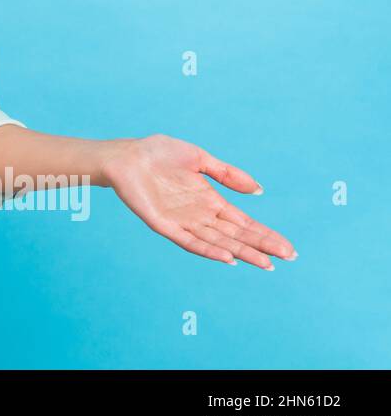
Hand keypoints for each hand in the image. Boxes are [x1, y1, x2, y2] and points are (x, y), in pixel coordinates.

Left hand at [101, 134, 296, 268]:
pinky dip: (208, 250)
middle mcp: (200, 214)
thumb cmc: (158, 153)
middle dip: (262, 246)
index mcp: (210, 200)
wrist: (126, 154)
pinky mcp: (163, 224)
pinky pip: (189, 241)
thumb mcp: (199, 158)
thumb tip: (260, 190)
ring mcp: (182, 221)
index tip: (289, 247)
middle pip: (236, 235)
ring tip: (266, 262)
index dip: (265, 234)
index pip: (244, 222)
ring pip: (218, 242)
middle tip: (288, 257)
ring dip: (241, 252)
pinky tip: (227, 257)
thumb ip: (228, 174)